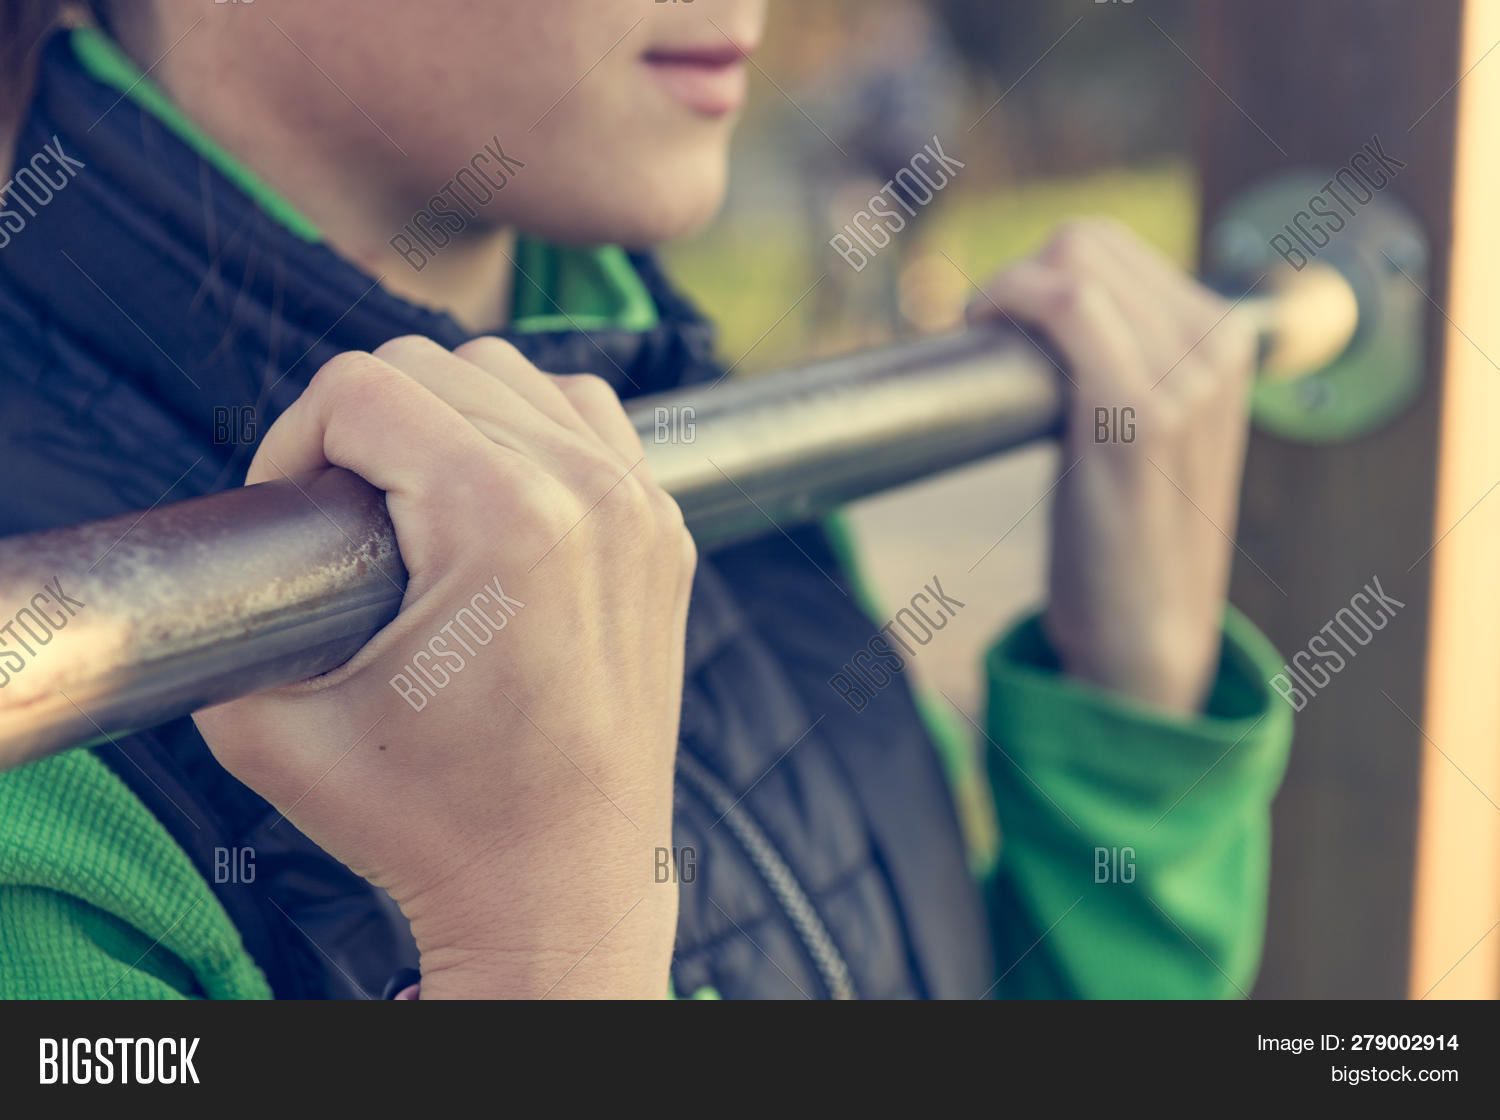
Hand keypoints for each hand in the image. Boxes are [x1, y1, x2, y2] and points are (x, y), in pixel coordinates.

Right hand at [193, 337, 695, 997]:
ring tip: (417, 499)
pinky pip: (590, 420)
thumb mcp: (271, 728)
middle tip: (344, 515)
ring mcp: (640, 508)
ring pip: (518, 376)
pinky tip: (498, 494)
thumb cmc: (432, 823)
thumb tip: (237, 548)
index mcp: (501, 521)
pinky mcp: (665, 532)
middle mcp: (586, 494)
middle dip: (365, 426)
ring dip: (450, 415)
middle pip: (437, 367)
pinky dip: (533, 430)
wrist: (562, 887)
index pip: (361, 387)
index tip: (290, 510)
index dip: (293, 441)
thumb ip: (230, 617)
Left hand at [969, 219, 1255, 712]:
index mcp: (1227, 341)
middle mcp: (1218, 347)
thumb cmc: (1128, 534)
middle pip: (1088, 242)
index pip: (1114, 247)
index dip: (1040, 271)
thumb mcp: (1155, 430)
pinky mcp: (1141, 418)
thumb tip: (1056, 301)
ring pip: (1075, 263)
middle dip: (1022, 278)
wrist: (1146, 630)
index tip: (1004, 322)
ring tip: (986, 341)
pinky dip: (1011, 302)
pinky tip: (982, 331)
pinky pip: (1068, 306)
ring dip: (1008, 292)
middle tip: (989, 336)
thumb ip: (1137, 362)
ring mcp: (1187, 380)